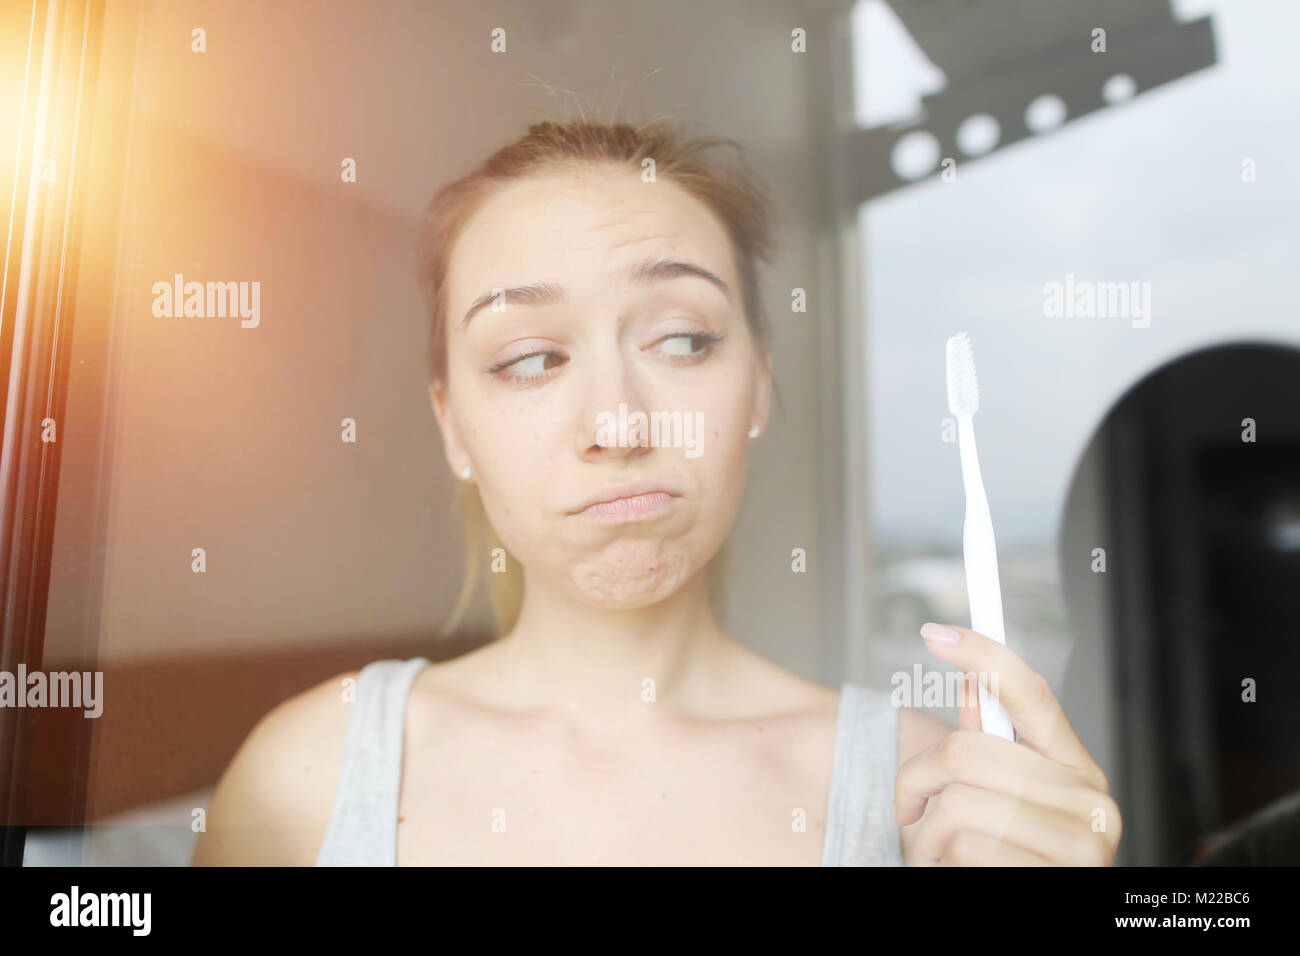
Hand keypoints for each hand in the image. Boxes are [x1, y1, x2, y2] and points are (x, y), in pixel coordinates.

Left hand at [893, 622, 1121, 864]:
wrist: (1024, 913)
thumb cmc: (1006, 860)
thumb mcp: (999, 799)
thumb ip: (992, 745)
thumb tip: (974, 677)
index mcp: (1077, 771)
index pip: (1032, 694)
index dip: (983, 654)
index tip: (936, 631)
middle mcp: (1093, 806)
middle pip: (968, 752)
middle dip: (916, 779)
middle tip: (908, 804)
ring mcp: (1081, 851)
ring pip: (959, 806)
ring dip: (927, 834)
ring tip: (937, 851)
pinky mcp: (1053, 885)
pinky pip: (966, 852)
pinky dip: (943, 864)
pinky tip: (958, 872)